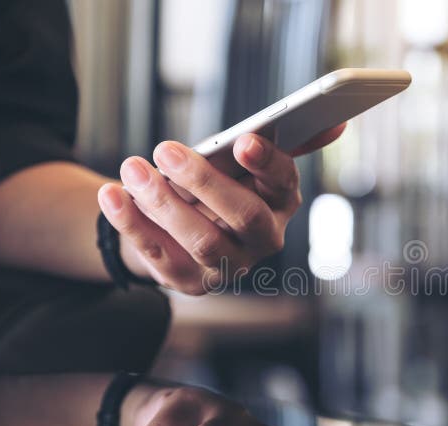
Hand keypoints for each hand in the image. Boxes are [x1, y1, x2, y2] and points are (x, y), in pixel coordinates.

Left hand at [97, 125, 345, 294]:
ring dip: (163, 204)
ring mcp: (229, 266)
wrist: (177, 229)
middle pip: (244, 216)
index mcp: (280, 202)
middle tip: (165, 149)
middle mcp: (263, 239)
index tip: (243, 142)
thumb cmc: (215, 187)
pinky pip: (162, 257)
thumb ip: (280, 141)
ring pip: (202, 241)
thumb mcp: (243, 164)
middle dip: (204, 182)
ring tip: (133, 169)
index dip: (267, 164)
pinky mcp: (192, 283)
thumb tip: (335, 121)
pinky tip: (112, 195)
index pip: (284, 183)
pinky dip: (133, 225)